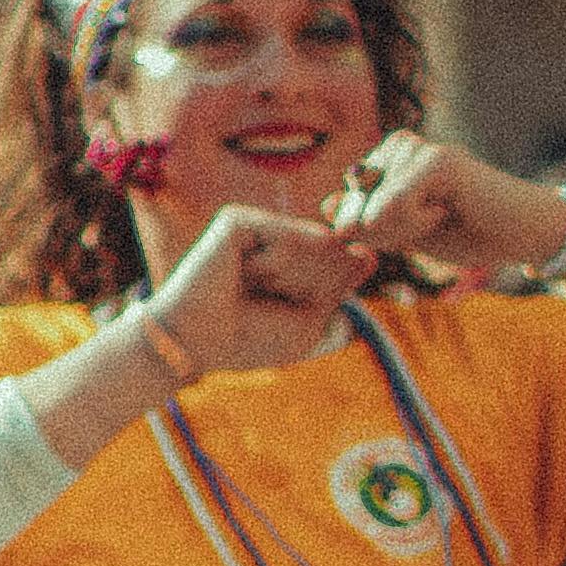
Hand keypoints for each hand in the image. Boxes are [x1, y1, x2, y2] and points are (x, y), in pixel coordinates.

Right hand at [128, 196, 379, 384]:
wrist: (196, 344)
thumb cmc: (249, 340)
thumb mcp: (310, 322)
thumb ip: (340, 289)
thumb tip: (369, 255)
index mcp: (291, 269)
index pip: (344, 260)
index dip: (345, 278)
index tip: (310, 301)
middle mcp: (275, 244)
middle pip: (334, 250)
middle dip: (319, 280)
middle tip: (273, 298)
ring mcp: (256, 229)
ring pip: (315, 240)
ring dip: (295, 275)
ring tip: (255, 289)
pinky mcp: (237, 221)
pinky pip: (285, 231)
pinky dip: (277, 259)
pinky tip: (250, 273)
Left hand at [331, 133, 565, 308]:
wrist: (522, 232)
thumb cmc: (466, 232)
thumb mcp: (403, 234)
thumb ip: (365, 221)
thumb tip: (325, 204)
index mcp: (386, 161)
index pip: (344, 212)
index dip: (376, 239)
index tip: (417, 229)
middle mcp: (397, 146)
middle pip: (354, 214)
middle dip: (388, 236)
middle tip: (434, 222)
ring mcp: (415, 148)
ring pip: (372, 214)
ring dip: (406, 231)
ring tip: (444, 214)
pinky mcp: (436, 160)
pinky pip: (393, 208)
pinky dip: (418, 225)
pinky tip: (448, 210)